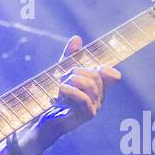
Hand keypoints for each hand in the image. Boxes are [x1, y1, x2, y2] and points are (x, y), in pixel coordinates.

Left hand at [18, 35, 121, 154]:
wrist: (43, 116)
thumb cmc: (55, 95)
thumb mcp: (62, 71)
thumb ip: (70, 56)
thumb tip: (77, 38)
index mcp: (97, 86)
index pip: (110, 75)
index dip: (107, 70)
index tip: (100, 68)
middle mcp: (99, 97)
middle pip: (95, 76)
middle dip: (76, 71)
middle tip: (62, 77)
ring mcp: (94, 107)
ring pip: (90, 85)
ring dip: (72, 80)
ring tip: (60, 85)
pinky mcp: (86, 115)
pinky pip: (84, 99)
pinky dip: (72, 91)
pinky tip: (61, 89)